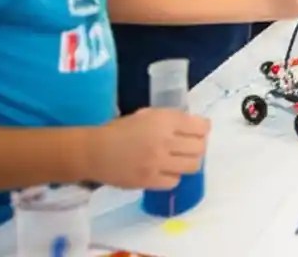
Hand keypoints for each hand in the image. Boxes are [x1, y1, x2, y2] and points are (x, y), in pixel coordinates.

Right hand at [84, 108, 209, 189]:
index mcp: (165, 120)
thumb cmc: (120, 130)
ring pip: (192, 165)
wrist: (95, 151)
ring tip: (180, 160)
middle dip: (198, 146)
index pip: (201, 127)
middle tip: (189, 147)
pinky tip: (165, 171)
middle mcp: (165, 141)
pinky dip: (173, 177)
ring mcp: (158, 162)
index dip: (202, 129)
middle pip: (200, 147)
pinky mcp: (150, 181)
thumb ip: (171, 119)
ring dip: (189, 162)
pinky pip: (175, 181)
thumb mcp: (147, 115)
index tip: (198, 131)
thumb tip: (196, 126)